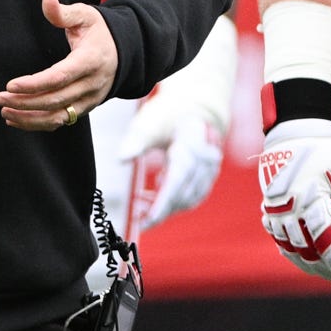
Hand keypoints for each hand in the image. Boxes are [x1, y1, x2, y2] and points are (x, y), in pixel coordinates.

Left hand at [0, 0, 116, 132]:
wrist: (124, 53)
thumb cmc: (99, 31)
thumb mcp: (86, 15)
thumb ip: (63, 12)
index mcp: (91, 60)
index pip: (60, 77)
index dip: (34, 84)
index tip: (11, 84)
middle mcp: (92, 84)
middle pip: (55, 100)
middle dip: (25, 102)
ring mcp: (89, 100)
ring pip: (58, 117)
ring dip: (29, 118)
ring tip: (5, 111)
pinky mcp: (84, 109)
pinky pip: (60, 121)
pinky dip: (38, 123)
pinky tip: (17, 119)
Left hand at [114, 17, 234, 229]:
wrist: (192, 109)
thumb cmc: (167, 116)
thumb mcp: (148, 123)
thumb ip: (136, 142)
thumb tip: (121, 159)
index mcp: (190, 146)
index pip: (177, 181)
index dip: (162, 203)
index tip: (147, 220)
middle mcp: (204, 160)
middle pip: (183, 196)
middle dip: (159, 210)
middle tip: (135, 213)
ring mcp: (209, 170)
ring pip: (188, 200)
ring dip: (166, 207)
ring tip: (141, 202)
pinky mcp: (208, 177)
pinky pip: (193, 197)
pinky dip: (175, 201)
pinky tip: (158, 191)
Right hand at [258, 116, 330, 285]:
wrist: (295, 123)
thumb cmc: (327, 144)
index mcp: (310, 198)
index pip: (325, 242)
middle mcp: (288, 206)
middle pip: (306, 249)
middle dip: (325, 268)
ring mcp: (274, 205)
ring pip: (288, 245)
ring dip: (305, 262)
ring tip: (324, 271)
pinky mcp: (268, 202)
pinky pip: (275, 234)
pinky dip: (287, 248)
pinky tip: (300, 255)